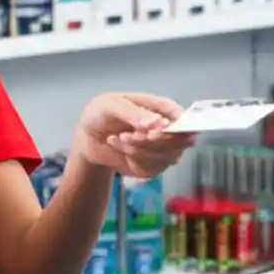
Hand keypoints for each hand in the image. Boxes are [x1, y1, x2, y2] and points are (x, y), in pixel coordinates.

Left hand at [73, 92, 194, 177]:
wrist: (89, 136)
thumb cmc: (102, 113)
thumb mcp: (111, 106)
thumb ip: (134, 113)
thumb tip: (157, 123)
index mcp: (162, 107)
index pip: (183, 119)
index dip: (175, 129)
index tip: (154, 133)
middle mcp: (168, 127)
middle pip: (179, 141)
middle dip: (151, 142)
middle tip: (130, 136)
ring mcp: (163, 148)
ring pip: (166, 157)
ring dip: (139, 150)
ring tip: (120, 137)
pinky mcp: (153, 165)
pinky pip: (153, 168)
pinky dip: (133, 159)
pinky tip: (119, 145)